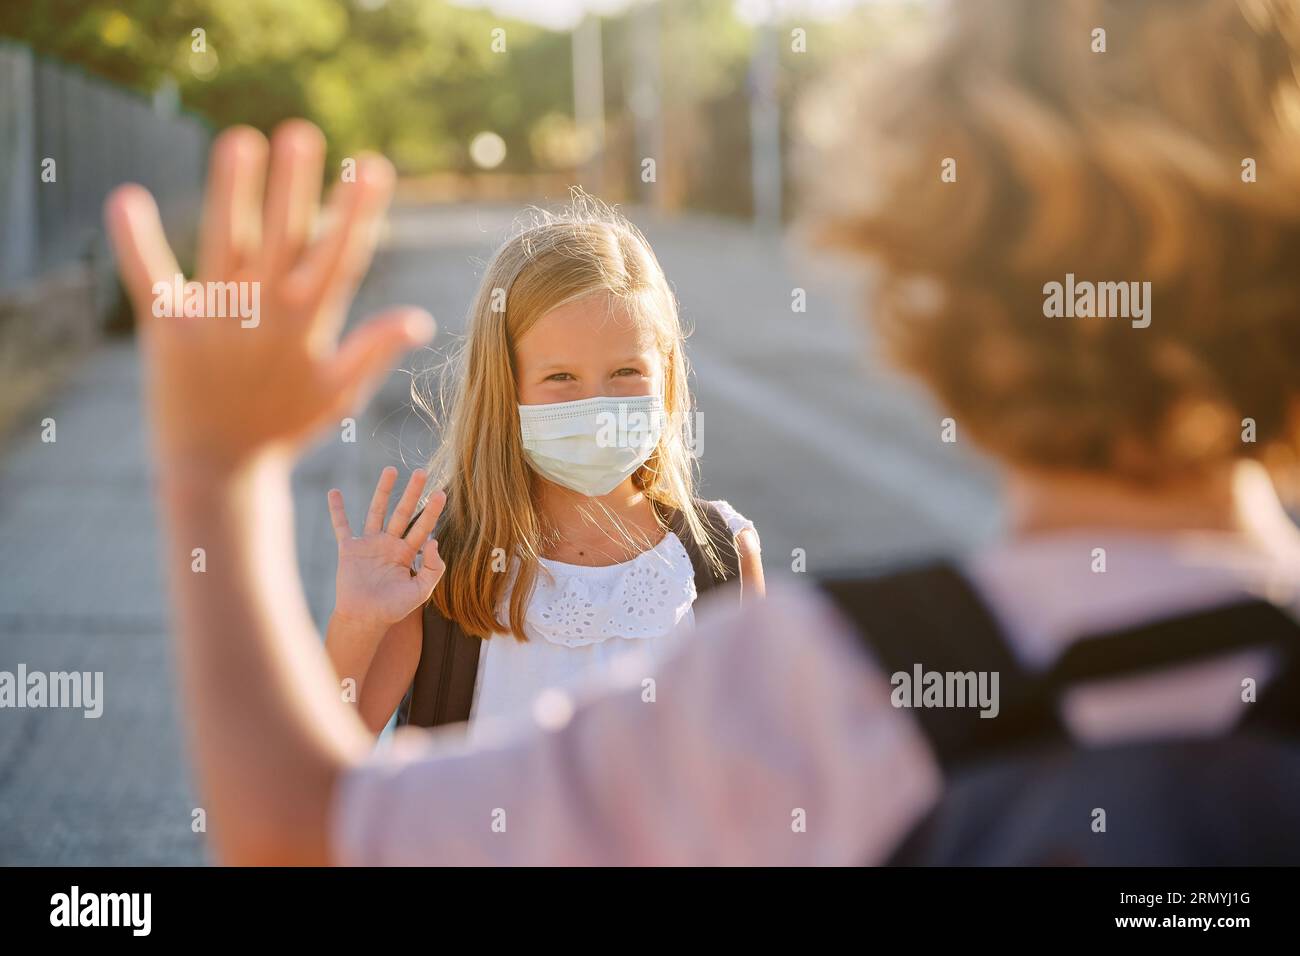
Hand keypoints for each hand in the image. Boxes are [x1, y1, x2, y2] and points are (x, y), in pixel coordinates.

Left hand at [104, 119, 434, 471]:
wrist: (217, 467)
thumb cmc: (283, 426)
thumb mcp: (339, 394)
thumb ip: (374, 351)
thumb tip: (420, 319)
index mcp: (308, 325)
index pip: (340, 257)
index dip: (358, 211)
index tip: (374, 166)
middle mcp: (265, 314)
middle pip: (283, 238)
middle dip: (294, 185)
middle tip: (300, 132)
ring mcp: (217, 319)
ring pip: (227, 242)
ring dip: (232, 192)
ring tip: (239, 139)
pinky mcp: (167, 328)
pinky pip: (149, 277)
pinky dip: (135, 240)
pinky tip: (126, 198)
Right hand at [328, 466, 446, 629]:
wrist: (365, 620)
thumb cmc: (394, 608)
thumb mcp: (421, 591)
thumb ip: (433, 568)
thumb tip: (435, 540)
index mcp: (407, 553)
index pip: (423, 527)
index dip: (432, 511)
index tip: (441, 493)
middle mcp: (389, 544)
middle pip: (403, 512)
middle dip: (412, 492)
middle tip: (423, 471)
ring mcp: (369, 544)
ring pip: (377, 512)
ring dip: (383, 491)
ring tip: (392, 470)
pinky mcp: (349, 549)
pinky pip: (341, 526)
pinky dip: (337, 510)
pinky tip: (334, 492)